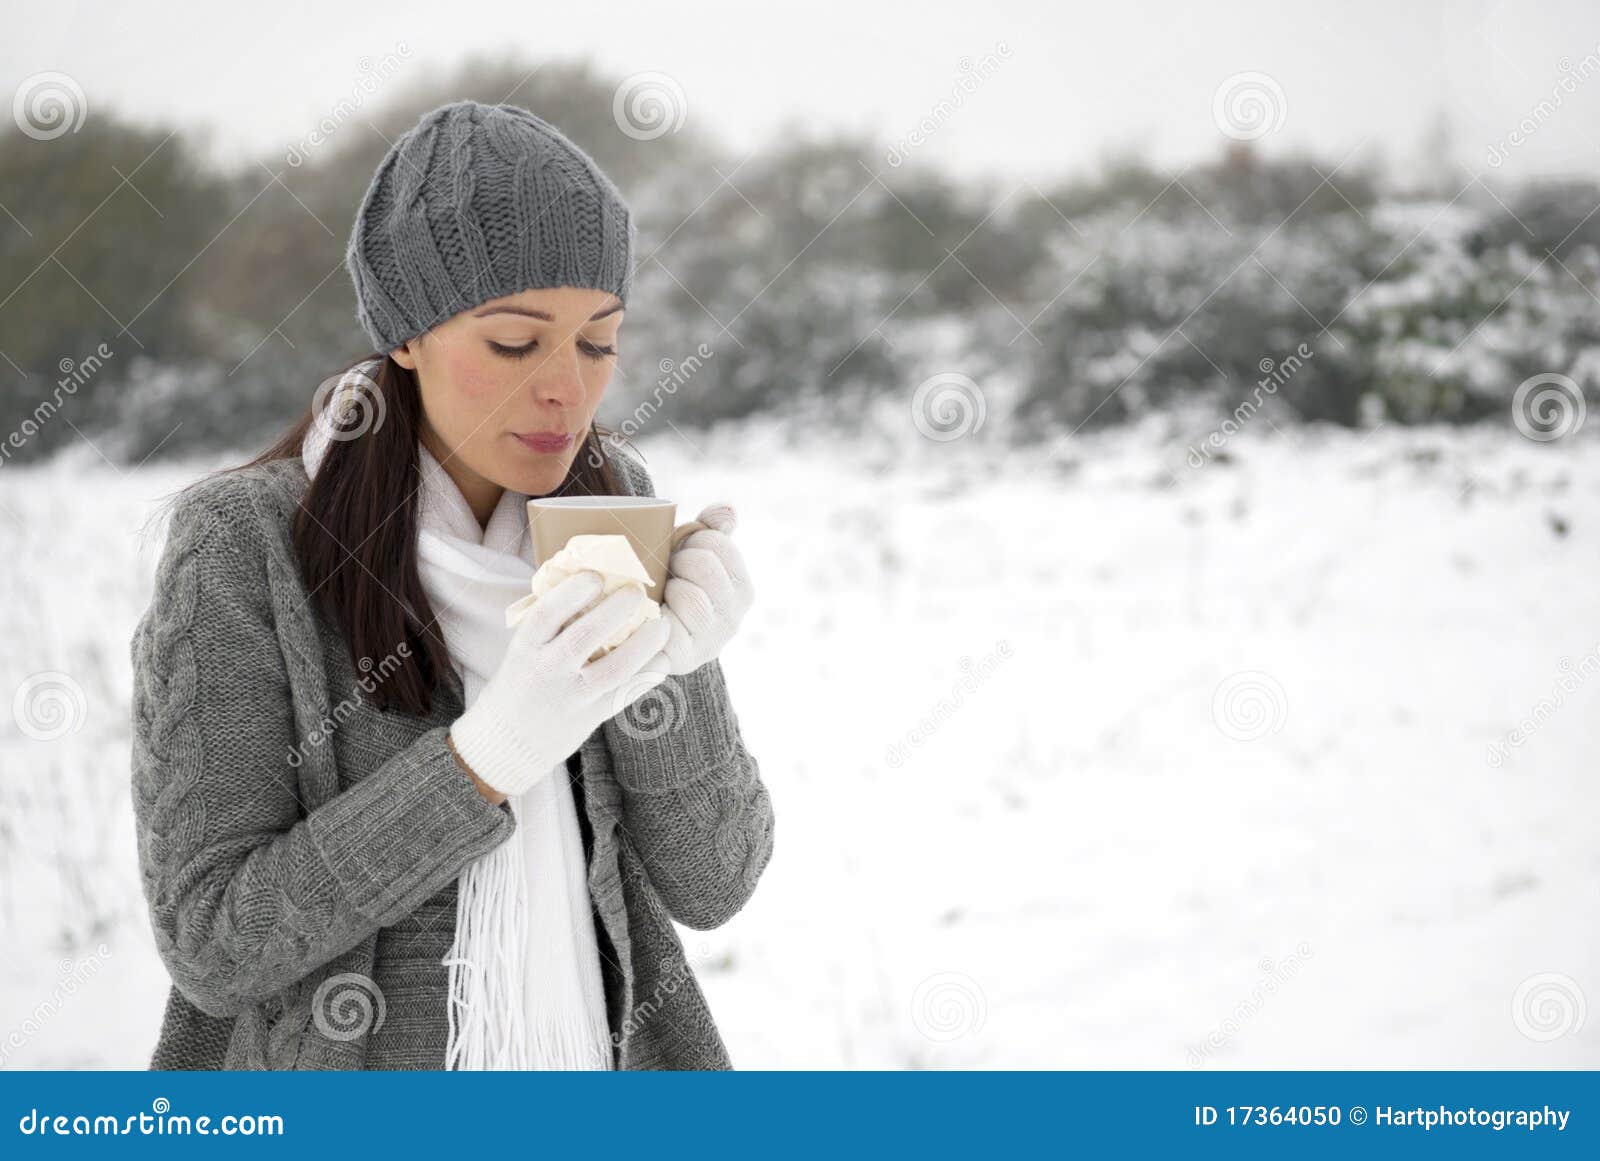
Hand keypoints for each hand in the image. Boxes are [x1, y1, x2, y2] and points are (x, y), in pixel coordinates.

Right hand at [449, 570, 671, 795]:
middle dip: (618, 608)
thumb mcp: (523, 650)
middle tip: (638, 592)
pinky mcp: (591, 718)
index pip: (548, 611)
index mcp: (525, 647)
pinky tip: (663, 658)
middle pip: (587, 634)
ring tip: (662, 624)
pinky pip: (627, 693)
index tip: (597, 575)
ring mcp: (571, 696)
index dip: (574, 590)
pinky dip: (650, 675)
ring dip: (646, 642)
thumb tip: (594, 582)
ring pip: (617, 667)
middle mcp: (547, 670)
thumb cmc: (520, 683)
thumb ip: (552, 625)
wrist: (507, 743)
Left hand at [644, 503, 753, 677]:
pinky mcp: (683, 660)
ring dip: (665, 588)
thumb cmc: (671, 584)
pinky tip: (647, 613)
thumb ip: (712, 528)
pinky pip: (668, 628)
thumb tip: (728, 509)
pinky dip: (653, 615)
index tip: (682, 550)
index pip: (718, 544)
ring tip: (658, 593)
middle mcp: (734, 618)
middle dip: (677, 561)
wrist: (643, 635)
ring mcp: (711, 642)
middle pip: (704, 566)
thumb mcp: (693, 552)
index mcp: (742, 589)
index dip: (693, 540)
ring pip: (690, 596)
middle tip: (665, 570)